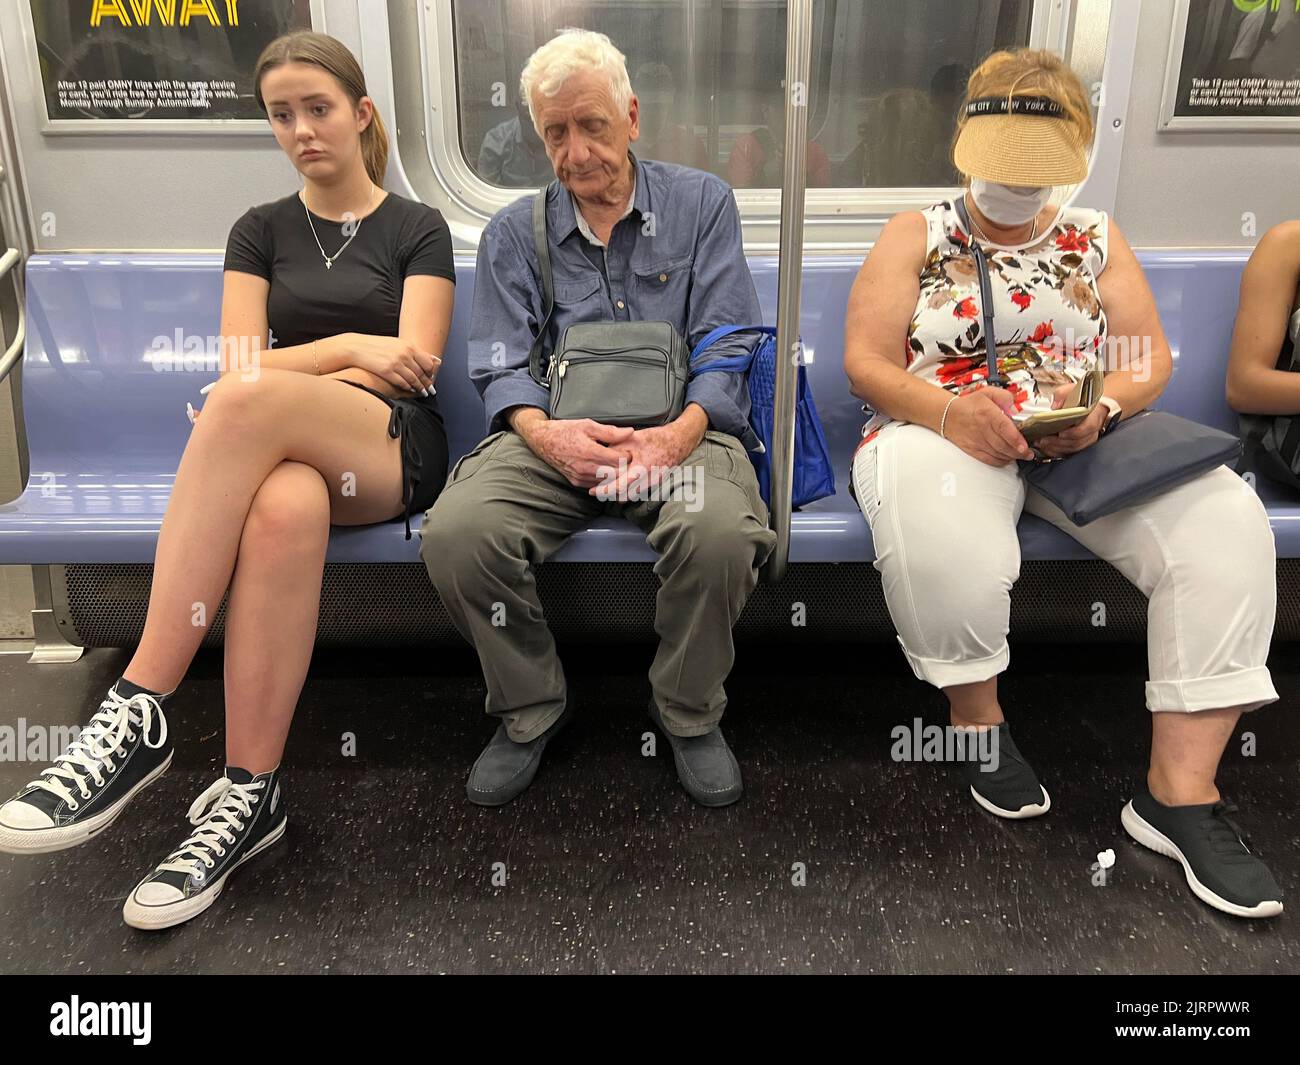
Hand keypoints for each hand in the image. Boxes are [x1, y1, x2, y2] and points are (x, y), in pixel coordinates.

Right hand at [344, 334, 439, 394]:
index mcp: (408, 346)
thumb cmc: (378, 346)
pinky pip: (402, 383)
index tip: (432, 377)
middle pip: (422, 373)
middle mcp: (404, 354)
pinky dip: (408, 388)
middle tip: (431, 389)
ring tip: (423, 392)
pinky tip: (410, 390)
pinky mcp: (387, 371)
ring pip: (414, 379)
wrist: (358, 347)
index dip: (431, 372)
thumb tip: (434, 359)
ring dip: (420, 388)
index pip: (427, 362)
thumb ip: (414, 351)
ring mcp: (396, 363)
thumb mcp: (398, 343)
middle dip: (427, 383)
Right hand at [519, 417, 636, 487]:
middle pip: (616, 474)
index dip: (627, 456)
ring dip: (614, 475)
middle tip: (626, 459)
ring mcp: (580, 477)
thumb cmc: (565, 431)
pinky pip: (596, 484)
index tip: (628, 450)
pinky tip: (604, 470)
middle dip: (624, 468)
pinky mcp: (577, 482)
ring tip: (616, 464)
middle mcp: (585, 468)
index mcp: (590, 452)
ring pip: (607, 482)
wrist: (543, 441)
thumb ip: (610, 432)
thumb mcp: (588, 425)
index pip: (619, 461)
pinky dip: (603, 479)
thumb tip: (630, 432)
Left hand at [587, 424, 689, 499]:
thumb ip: (616, 448)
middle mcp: (647, 480)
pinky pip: (639, 492)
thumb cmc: (656, 438)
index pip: (618, 486)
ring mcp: (653, 484)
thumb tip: (600, 456)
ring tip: (606, 489)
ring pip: (631, 496)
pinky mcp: (656, 484)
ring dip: (618, 494)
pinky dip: (628, 491)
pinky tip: (621, 485)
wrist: (679, 441)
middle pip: (623, 496)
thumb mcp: (632, 438)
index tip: (592, 491)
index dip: (603, 490)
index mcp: (640, 468)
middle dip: (609, 495)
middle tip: (596, 491)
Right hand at [941, 387, 1032, 465]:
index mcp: (987, 413)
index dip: (1015, 439)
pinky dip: (1000, 461)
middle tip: (1028, 453)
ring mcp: (976, 441)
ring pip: (998, 454)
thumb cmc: (970, 404)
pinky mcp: (972, 450)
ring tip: (1020, 455)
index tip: (1025, 446)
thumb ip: (1005, 397)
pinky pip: (989, 460)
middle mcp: (982, 428)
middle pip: (1003, 445)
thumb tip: (1015, 408)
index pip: (1003, 428)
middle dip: (1019, 452)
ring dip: (1011, 457)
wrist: (948, 415)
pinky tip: (1007, 458)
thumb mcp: (987, 392)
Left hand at [1033, 384, 1107, 457]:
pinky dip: (1057, 452)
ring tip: (1041, 444)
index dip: (1073, 432)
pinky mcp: (1080, 444)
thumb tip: (1055, 406)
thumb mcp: (1073, 389)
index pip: (1087, 428)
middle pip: (1076, 441)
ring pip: (1072, 449)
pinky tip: (1046, 448)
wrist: (1093, 404)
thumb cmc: (1084, 398)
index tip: (1061, 433)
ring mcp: (1087, 439)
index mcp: (1094, 416)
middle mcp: (1092, 431)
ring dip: (1055, 448)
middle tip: (1043, 440)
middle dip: (1057, 442)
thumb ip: (1063, 395)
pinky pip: (1069, 452)